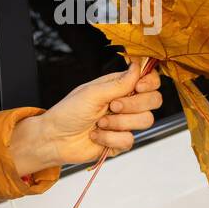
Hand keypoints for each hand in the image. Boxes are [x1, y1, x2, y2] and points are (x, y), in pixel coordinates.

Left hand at [9, 58, 162, 176]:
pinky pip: (130, 140)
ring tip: (99, 123)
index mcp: (118, 87)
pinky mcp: (119, 141)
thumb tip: (137, 66)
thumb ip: (119, 83)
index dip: (149, 83)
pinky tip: (95, 136)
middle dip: (133, 105)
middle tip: (112, 107)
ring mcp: (124, 123)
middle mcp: (125, 103)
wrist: (54, 139)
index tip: (139, 87)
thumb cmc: (68, 113)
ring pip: (145, 121)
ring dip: (119, 122)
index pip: (149, 81)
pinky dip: (110, 138)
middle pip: (154, 100)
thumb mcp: (92, 93)